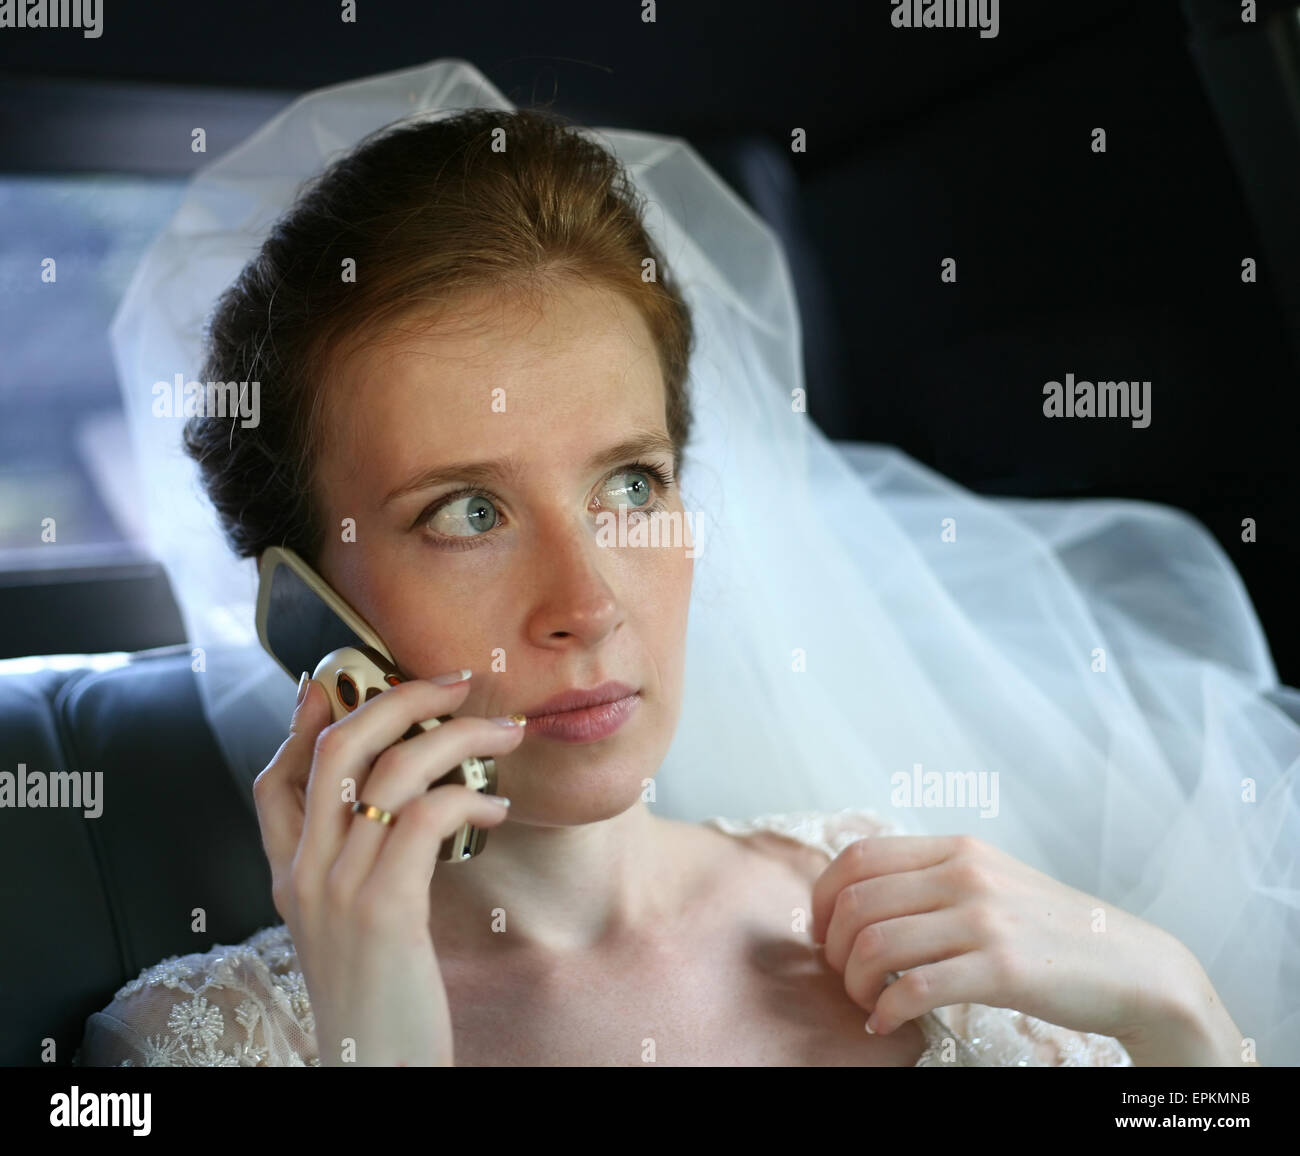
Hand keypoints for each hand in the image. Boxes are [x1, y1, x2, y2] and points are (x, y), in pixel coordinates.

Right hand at [252, 673, 524, 1065]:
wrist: (375, 1075)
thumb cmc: (382, 1001)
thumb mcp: (353, 927)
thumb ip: (362, 867)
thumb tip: (404, 809)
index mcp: (289, 879)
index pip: (276, 779)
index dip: (306, 721)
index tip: (342, 680)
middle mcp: (302, 876)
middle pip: (337, 749)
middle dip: (398, 699)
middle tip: (454, 682)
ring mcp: (336, 890)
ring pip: (387, 771)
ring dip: (454, 735)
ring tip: (502, 731)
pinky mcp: (382, 911)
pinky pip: (421, 817)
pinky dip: (466, 796)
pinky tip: (495, 807)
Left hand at [810, 833, 1205, 1045]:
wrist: (1132, 966)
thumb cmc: (1051, 930)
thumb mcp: (990, 880)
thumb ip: (933, 878)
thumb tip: (860, 895)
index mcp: (956, 849)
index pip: (859, 857)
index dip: (822, 896)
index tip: (822, 930)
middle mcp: (965, 874)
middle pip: (856, 903)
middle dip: (833, 946)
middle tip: (842, 974)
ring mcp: (984, 919)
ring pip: (877, 945)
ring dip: (854, 983)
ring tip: (864, 1001)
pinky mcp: (1002, 968)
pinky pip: (917, 989)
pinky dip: (886, 1011)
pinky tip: (885, 1023)